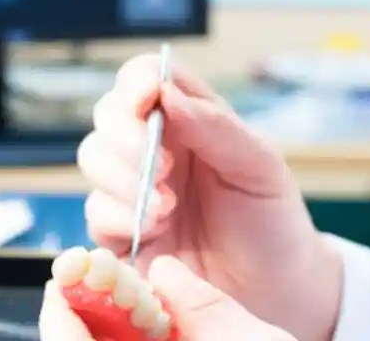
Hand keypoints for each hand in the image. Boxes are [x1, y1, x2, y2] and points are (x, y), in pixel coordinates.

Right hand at [75, 54, 342, 340]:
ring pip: (94, 158)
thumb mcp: (260, 166)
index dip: (138, 81)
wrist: (276, 292)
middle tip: (162, 168)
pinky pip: (96, 212)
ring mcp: (134, 190)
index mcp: (188, 118)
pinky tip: (154, 229)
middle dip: (126, 136)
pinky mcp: (121, 234)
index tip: (147, 98)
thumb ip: (217, 126)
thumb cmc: (272, 221)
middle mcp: (154, 148)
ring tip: (166, 207)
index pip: (144, 77)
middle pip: (109, 115)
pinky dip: (118, 216)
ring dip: (122, 179)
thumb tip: (167, 92)